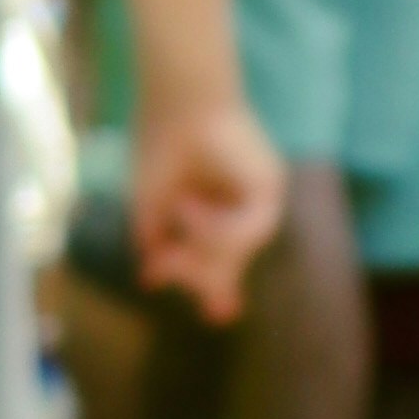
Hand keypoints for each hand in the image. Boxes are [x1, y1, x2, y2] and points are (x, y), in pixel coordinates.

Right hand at [131, 86, 284, 322]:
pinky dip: (213, 228)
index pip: (223, 259)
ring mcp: (258, 198)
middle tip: (161, 270)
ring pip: (237, 254)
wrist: (175, 102)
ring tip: (176, 213)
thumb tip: (149, 279)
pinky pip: (246, 234)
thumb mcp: (150, 206)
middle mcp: (242, 206)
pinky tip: (190, 205)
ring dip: (199, 246)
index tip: (219, 316)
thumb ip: (155, 244)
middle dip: (195, 275)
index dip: (218, 287)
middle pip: (228, 263)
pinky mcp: (269, 188)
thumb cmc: (159, 144)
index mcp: (217, 208)